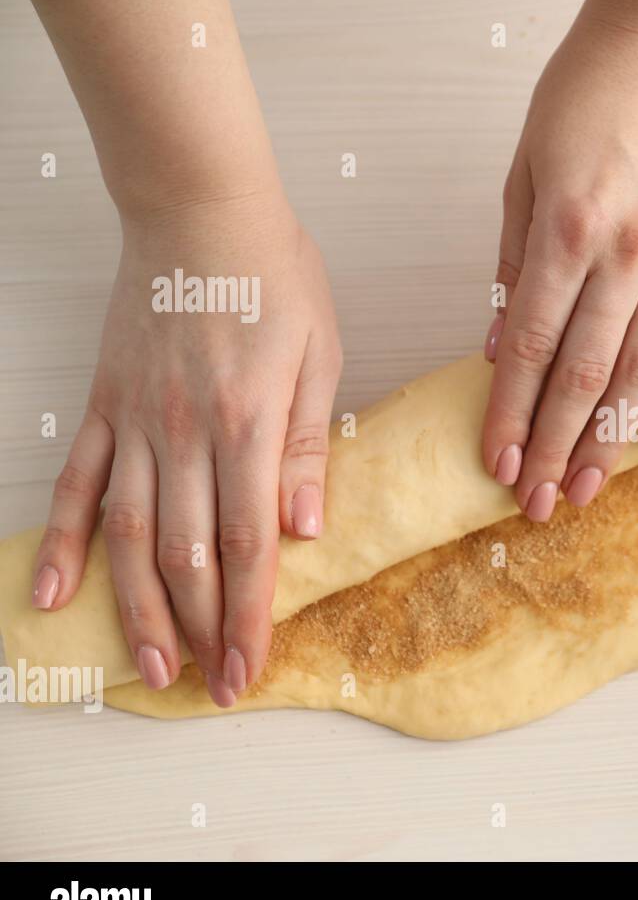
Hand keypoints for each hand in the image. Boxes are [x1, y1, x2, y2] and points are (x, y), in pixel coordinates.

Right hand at [31, 195, 341, 707]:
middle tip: (212, 687)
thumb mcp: (321, 357)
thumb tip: (306, 529)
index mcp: (250, 425)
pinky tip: (55, 595)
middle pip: (190, 556)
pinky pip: (78, 484)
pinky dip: (65, 542)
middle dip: (203, 630)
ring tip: (153, 666)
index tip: (253, 667)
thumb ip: (311, 446)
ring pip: (129, 537)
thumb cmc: (274, 279)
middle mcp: (186, 434)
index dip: (253, 615)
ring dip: (140, 609)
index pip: (252, 545)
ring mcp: (136, 423)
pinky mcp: (104, 406)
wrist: (201, 212)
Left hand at [483, 18, 637, 519]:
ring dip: (615, 440)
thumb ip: (514, 269)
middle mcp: (628, 250)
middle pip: (588, 374)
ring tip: (588, 490)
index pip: (535, 346)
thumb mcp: (524, 175)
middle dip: (557, 446)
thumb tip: (504, 356)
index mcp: (569, 228)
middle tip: (538, 503)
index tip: (497, 465)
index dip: (512, 414)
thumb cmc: (583, 102)